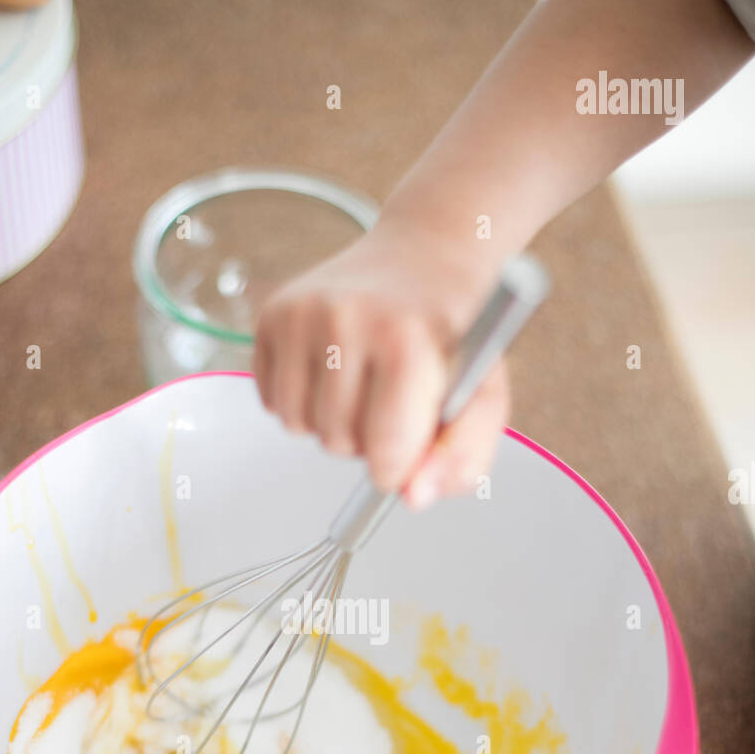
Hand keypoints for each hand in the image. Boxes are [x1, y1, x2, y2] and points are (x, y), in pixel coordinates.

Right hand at [254, 222, 508, 507]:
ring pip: (299, 427)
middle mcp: (345, 319)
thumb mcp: (483, 394)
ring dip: (331, 424)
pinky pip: (273, 401)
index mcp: (404, 340)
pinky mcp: (271, 315)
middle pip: (338, 443)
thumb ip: (462, 456)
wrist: (424, 256)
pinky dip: (301, 402)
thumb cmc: (453, 332)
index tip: (410, 449)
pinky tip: (331, 371)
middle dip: (366, 441)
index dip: (399, 466)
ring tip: (362, 387)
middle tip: (390, 402)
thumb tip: (413, 497)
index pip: (385, 449)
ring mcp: (301, 314)